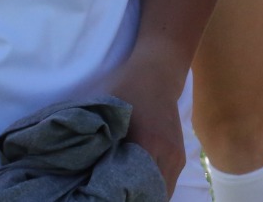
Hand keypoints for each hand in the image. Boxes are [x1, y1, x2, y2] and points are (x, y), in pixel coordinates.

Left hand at [106, 58, 185, 188]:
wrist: (158, 75)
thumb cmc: (127, 91)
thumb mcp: (107, 115)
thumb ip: (98, 145)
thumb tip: (83, 176)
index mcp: (147, 145)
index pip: (134, 189)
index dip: (118, 198)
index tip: (101, 199)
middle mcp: (167, 154)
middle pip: (151, 196)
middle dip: (131, 201)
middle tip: (108, 199)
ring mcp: (177, 156)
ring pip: (161, 194)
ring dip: (143, 198)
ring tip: (122, 198)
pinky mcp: (179, 156)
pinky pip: (167, 186)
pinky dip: (152, 192)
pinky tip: (135, 192)